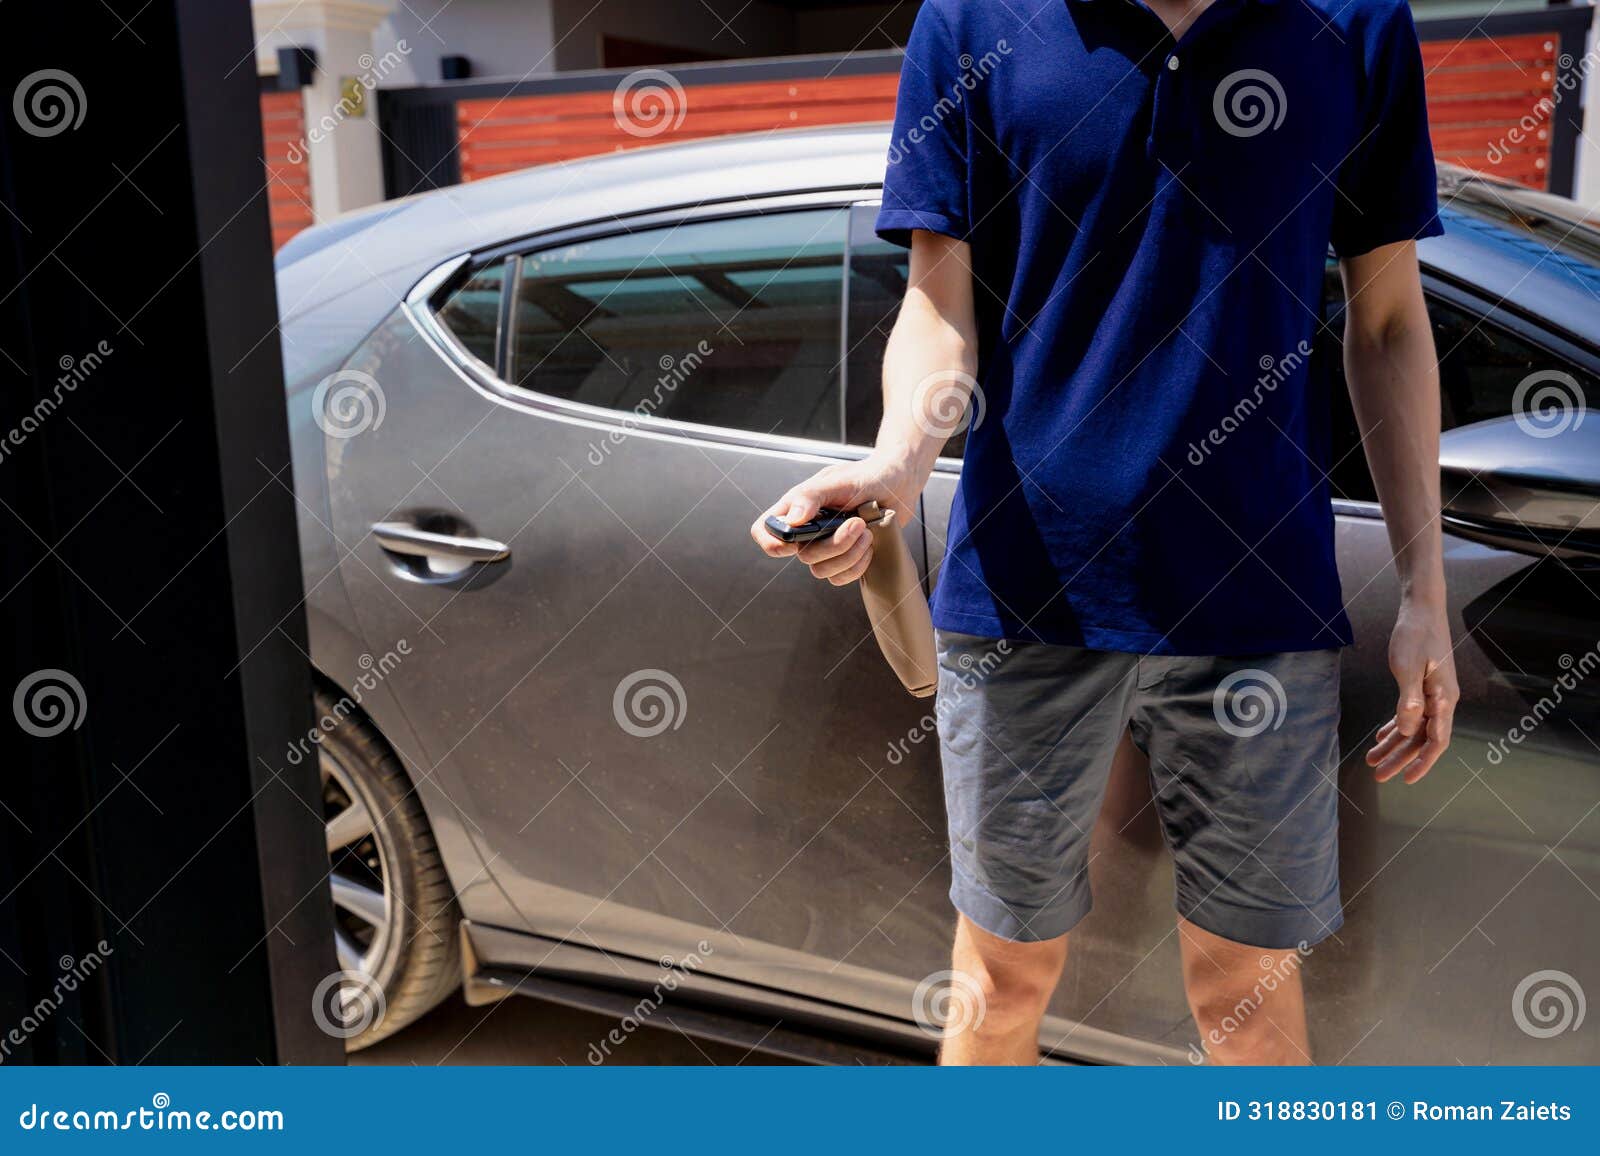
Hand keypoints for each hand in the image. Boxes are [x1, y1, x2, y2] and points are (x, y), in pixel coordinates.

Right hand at [748, 455, 921, 585]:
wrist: (899, 485)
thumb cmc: (868, 476)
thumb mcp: (839, 480)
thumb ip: (811, 496)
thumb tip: (792, 519)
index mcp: (797, 507)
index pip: (765, 529)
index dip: (770, 541)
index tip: (791, 544)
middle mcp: (807, 529)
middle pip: (802, 555)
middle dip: (833, 544)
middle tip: (857, 523)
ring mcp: (826, 546)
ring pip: (821, 570)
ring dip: (848, 554)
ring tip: (867, 531)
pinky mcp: (845, 559)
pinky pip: (840, 578)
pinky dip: (857, 566)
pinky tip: (870, 546)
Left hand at [1365, 595, 1458, 783]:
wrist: (1421, 610)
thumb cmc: (1415, 635)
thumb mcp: (1407, 667)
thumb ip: (1408, 700)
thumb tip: (1406, 730)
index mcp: (1443, 698)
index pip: (1436, 740)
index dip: (1423, 762)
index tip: (1407, 779)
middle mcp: (1441, 700)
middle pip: (1421, 738)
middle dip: (1400, 758)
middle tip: (1378, 775)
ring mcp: (1433, 694)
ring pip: (1413, 728)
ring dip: (1394, 745)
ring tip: (1372, 760)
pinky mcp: (1422, 686)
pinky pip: (1410, 714)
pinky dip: (1395, 726)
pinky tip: (1381, 736)